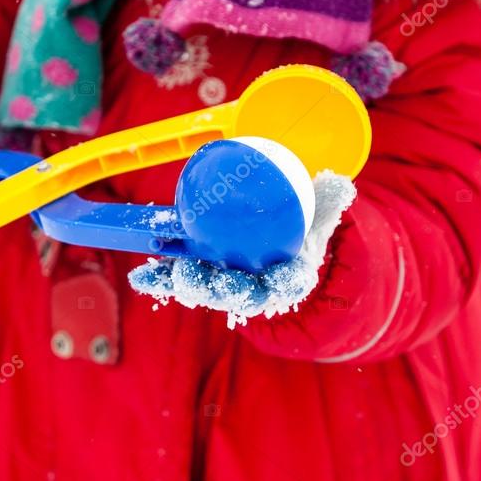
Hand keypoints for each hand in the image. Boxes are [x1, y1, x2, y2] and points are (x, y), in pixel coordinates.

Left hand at [129, 171, 356, 327]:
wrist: (285, 242)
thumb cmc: (306, 227)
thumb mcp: (324, 212)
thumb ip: (332, 201)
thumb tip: (341, 184)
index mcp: (289, 278)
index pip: (286, 285)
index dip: (279, 286)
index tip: (276, 281)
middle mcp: (256, 290)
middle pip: (237, 295)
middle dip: (217, 290)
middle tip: (197, 274)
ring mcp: (226, 287)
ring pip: (206, 290)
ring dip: (184, 284)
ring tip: (161, 274)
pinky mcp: (201, 279)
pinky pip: (180, 278)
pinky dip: (161, 278)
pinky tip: (140, 276)